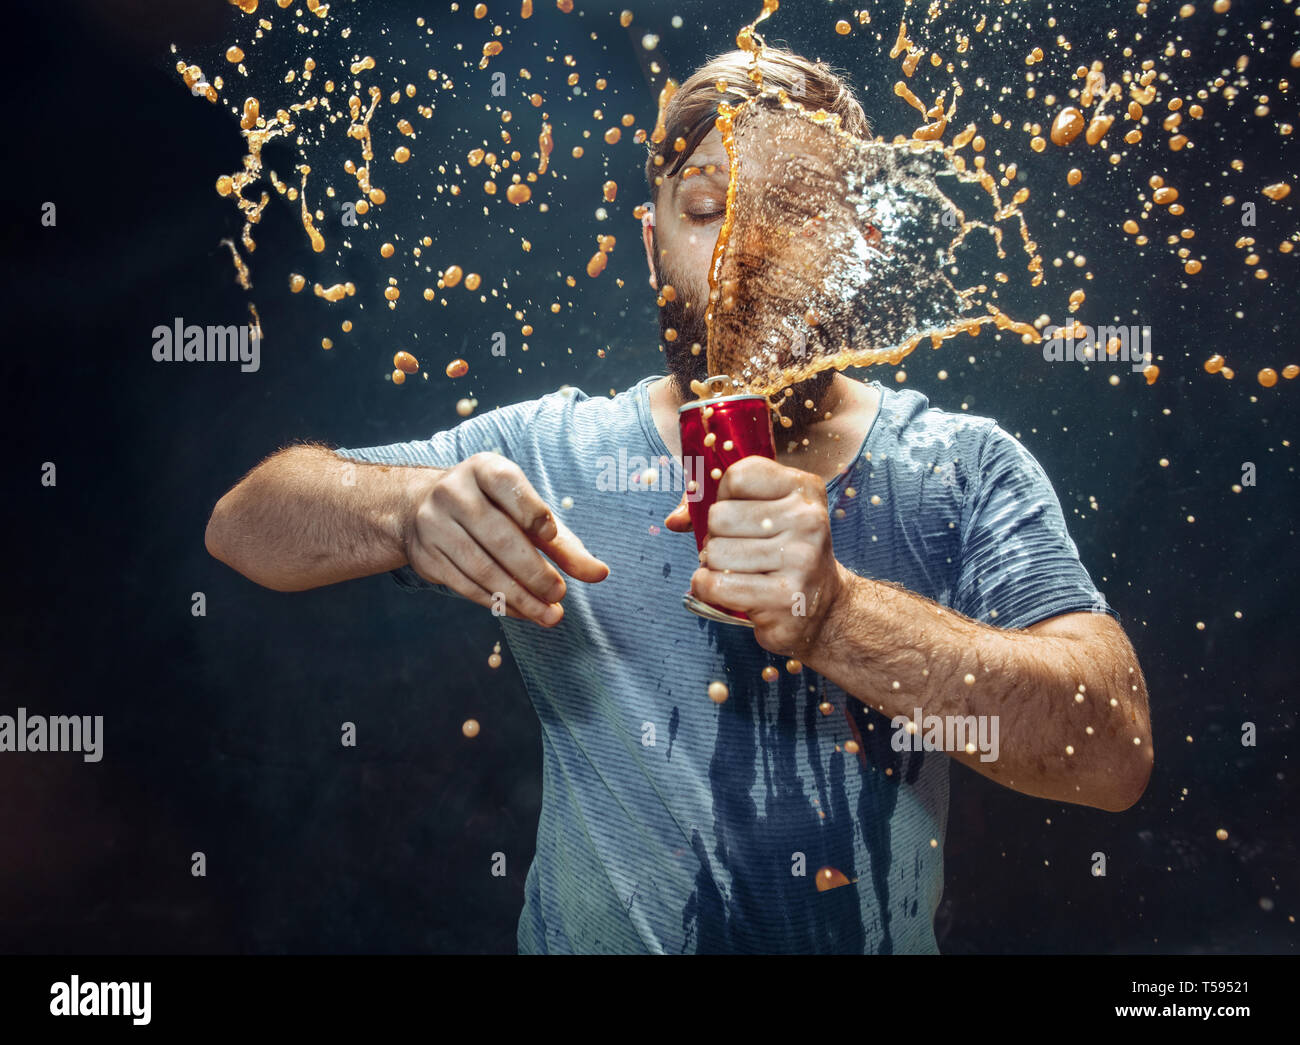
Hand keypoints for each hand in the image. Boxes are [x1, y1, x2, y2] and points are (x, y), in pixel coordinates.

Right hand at [406, 452, 609, 625]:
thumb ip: (563, 545)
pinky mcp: (426, 556)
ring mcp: (435, 525)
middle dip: (533, 570)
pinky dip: (498, 603)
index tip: (551, 536)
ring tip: (549, 615)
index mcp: (484, 469)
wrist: (423, 510)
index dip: (531, 512)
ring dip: (519, 596)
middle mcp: (454, 492)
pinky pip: (465, 585)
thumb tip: (599, 574)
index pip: (508, 486)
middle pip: (497, 535)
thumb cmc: (493, 511)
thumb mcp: (527, 516)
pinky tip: (523, 613)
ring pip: (481, 567)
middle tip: (559, 594)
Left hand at [666, 456, 845, 656]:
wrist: (824, 606)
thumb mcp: (762, 514)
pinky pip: (715, 585)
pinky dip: (707, 588)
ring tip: (740, 572)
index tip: (740, 515)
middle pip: (719, 516)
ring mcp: (800, 559)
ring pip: (714, 552)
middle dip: (716, 536)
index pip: (736, 476)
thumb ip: (712, 504)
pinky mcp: (786, 598)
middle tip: (738, 551)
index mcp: (803, 489)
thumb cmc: (782, 552)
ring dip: (714, 566)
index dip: (724, 497)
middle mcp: (807, 520)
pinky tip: (728, 591)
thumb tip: (673, 521)